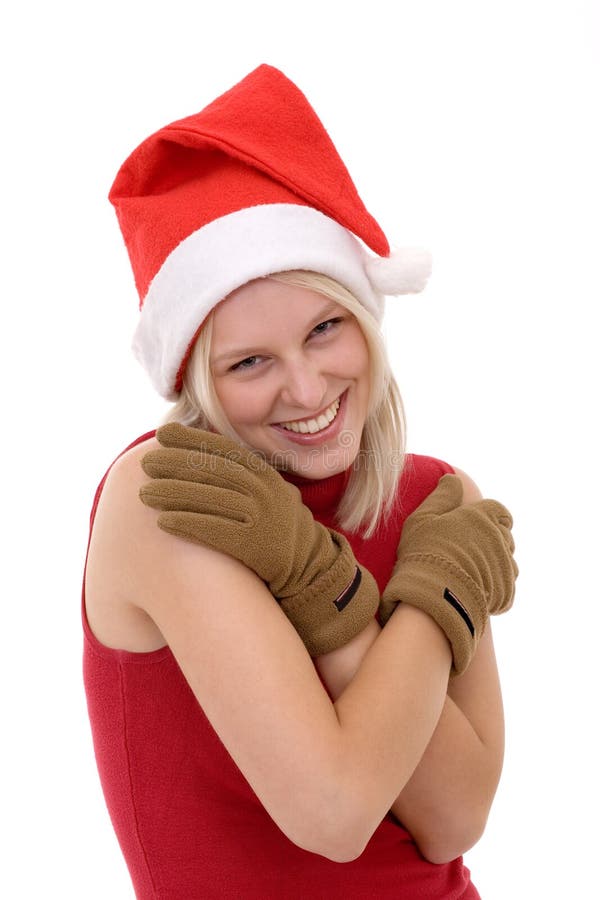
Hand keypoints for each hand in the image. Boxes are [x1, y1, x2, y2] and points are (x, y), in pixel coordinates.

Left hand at [139, 423, 378, 655]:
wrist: (309, 568)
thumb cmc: (277, 529)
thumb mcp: (269, 492)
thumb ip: (244, 475)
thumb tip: (203, 454)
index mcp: (264, 474)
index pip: (222, 450)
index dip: (190, 440)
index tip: (163, 435)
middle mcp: (262, 490)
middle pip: (211, 471)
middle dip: (174, 464)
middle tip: (145, 462)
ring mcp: (259, 516)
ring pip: (208, 498)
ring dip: (172, 493)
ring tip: (144, 493)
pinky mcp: (253, 544)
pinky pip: (213, 530)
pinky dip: (187, 524)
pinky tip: (163, 522)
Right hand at [379, 474, 516, 673]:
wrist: (434, 593)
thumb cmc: (424, 552)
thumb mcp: (423, 518)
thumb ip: (441, 496)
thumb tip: (453, 479)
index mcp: (482, 517)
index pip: (500, 511)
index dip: (492, 517)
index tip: (481, 524)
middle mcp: (499, 539)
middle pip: (505, 537)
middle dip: (493, 542)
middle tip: (470, 552)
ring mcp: (505, 566)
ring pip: (507, 562)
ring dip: (495, 565)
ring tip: (471, 574)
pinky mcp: (506, 592)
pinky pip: (505, 587)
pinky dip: (494, 588)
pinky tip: (474, 592)